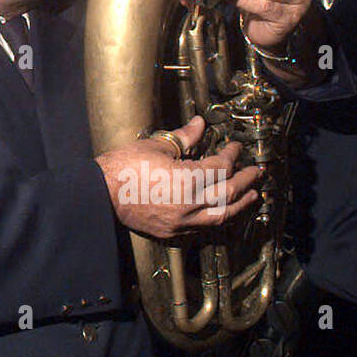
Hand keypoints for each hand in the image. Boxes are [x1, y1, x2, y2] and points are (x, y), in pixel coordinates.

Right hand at [95, 115, 260, 238]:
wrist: (99, 195)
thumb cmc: (124, 167)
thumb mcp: (155, 146)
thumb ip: (183, 138)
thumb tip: (200, 123)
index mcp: (187, 179)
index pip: (220, 166)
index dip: (231, 155)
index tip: (236, 147)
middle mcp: (190, 204)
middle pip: (228, 193)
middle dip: (245, 180)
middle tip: (257, 171)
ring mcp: (182, 222)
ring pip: (222, 216)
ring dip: (240, 204)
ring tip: (252, 195)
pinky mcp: (173, 232)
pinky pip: (206, 227)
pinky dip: (220, 218)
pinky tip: (226, 212)